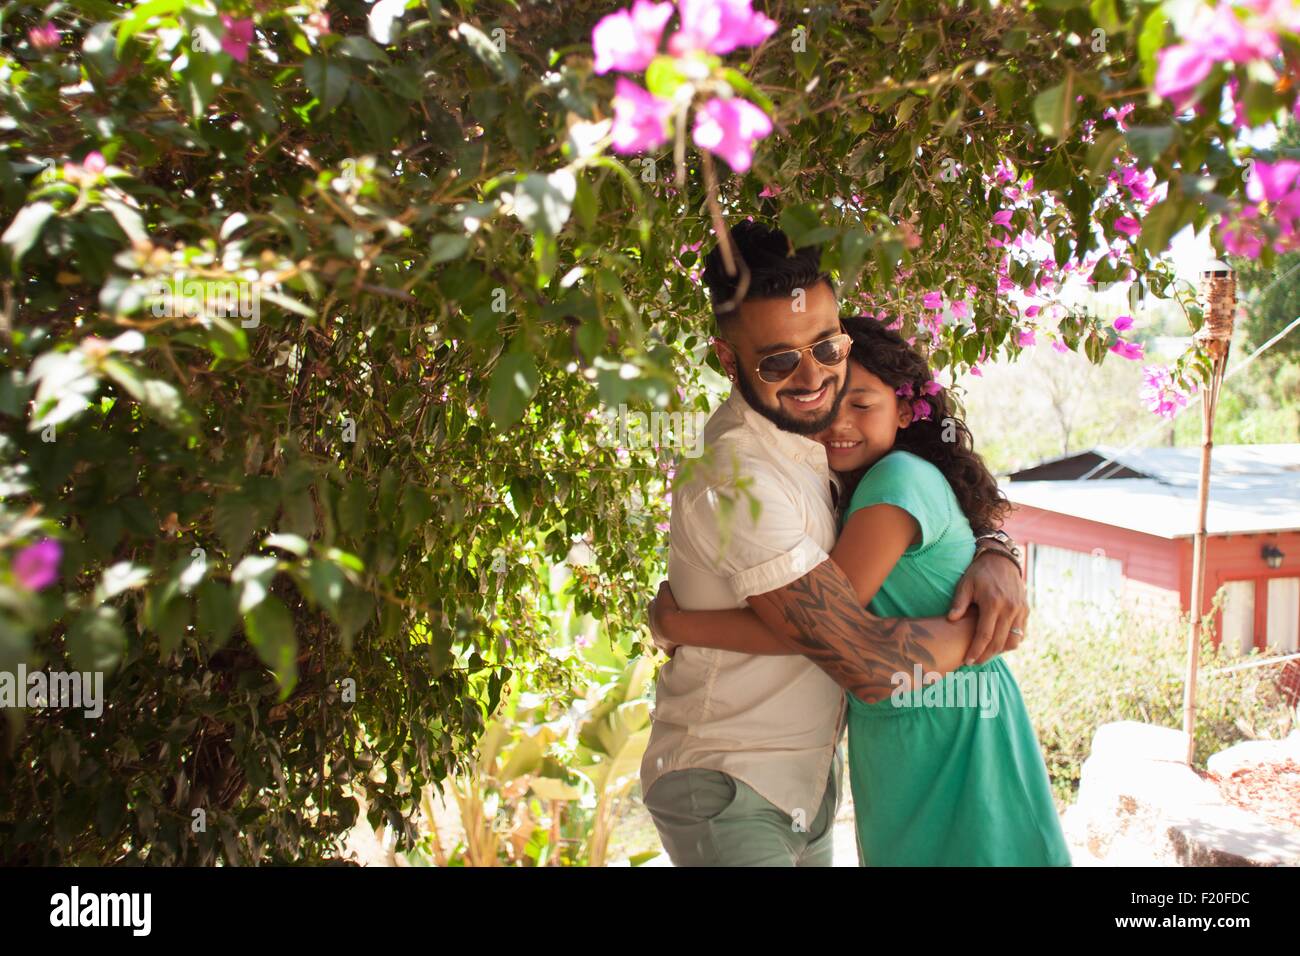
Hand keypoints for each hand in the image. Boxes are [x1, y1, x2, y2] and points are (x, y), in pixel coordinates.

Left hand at [648, 580, 680, 657]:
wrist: (671, 627)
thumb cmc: (668, 607)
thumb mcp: (665, 591)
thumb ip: (664, 586)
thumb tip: (665, 582)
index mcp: (651, 611)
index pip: (654, 605)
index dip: (661, 603)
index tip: (669, 603)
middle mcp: (652, 625)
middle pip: (656, 621)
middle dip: (662, 619)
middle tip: (674, 616)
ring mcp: (658, 638)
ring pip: (660, 636)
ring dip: (666, 634)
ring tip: (677, 632)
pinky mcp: (666, 648)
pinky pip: (669, 650)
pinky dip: (673, 649)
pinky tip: (678, 648)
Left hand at [947, 549, 1028, 665]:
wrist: (1001, 559)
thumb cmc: (979, 573)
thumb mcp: (965, 584)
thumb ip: (959, 603)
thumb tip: (950, 619)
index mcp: (993, 603)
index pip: (985, 635)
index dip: (976, 651)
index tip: (967, 661)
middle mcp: (1010, 608)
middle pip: (999, 642)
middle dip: (986, 656)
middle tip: (974, 662)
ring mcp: (1020, 610)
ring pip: (1014, 641)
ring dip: (1000, 651)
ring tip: (986, 654)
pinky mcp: (1026, 610)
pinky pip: (1021, 633)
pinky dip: (1011, 641)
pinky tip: (998, 643)